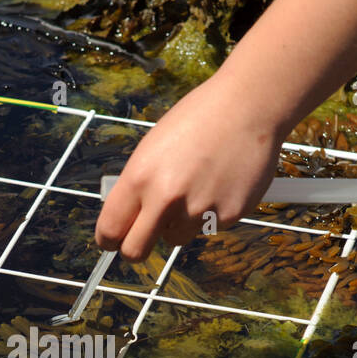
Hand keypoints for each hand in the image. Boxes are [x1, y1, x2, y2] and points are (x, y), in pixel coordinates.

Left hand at [94, 70, 287, 261]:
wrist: (248, 106)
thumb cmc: (198, 119)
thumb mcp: (153, 147)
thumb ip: (139, 185)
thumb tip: (128, 217)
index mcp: (140, 177)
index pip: (110, 229)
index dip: (108, 239)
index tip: (112, 241)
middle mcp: (166, 198)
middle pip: (135, 251)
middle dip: (135, 250)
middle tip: (144, 238)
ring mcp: (199, 210)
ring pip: (176, 238)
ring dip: (179, 224)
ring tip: (196, 187)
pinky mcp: (229, 215)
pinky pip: (209, 227)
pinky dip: (211, 212)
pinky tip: (220, 182)